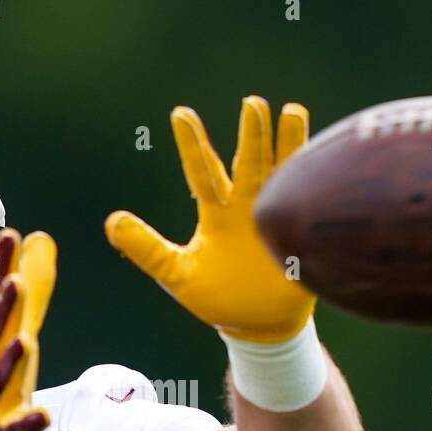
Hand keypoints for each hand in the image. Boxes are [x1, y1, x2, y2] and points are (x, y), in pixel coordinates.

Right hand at [0, 229, 54, 430]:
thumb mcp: (4, 337)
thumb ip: (22, 297)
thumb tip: (36, 245)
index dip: (4, 269)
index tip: (9, 238)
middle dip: (4, 306)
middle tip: (17, 281)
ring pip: (1, 376)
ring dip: (10, 359)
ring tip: (25, 342)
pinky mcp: (5, 428)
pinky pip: (18, 426)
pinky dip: (29, 422)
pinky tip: (42, 416)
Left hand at [104, 96, 315, 342]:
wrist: (257, 326)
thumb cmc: (217, 298)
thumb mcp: (176, 274)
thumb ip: (146, 248)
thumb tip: (111, 221)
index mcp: (218, 214)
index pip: (202, 172)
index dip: (192, 145)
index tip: (180, 114)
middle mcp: (248, 206)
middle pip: (250, 163)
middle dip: (252, 135)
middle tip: (252, 104)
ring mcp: (276, 217)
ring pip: (283, 174)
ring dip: (289, 145)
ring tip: (291, 112)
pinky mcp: (298, 235)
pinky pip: (306, 203)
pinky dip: (311, 181)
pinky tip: (320, 157)